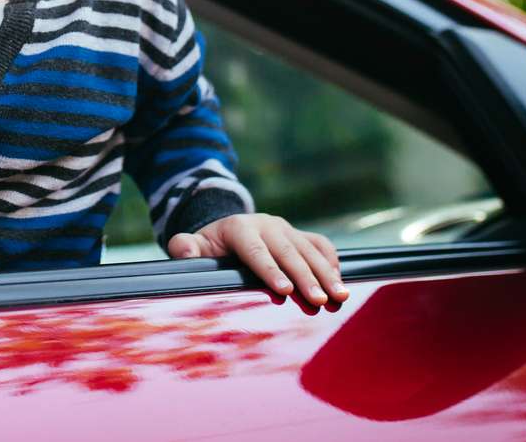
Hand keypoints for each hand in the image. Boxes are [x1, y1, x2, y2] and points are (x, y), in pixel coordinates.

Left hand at [168, 213, 349, 306]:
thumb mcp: (194, 243)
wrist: (229, 227)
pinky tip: (341, 282)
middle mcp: (267, 225)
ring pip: (309, 250)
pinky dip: (331, 261)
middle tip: (320, 301)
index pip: (256, 252)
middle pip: (288, 253)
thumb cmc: (211, 245)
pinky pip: (320, 245)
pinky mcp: (300, 234)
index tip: (285, 292)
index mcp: (240, 227)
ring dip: (326, 274)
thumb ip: (185, 247)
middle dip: (306, 278)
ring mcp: (286, 228)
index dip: (271, 271)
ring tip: (339, 296)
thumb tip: (184, 251)